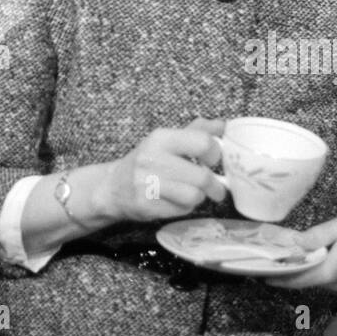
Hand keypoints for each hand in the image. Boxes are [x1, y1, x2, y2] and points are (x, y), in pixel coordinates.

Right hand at [93, 118, 227, 223]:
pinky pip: (181, 210)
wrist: (113, 186)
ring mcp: (148, 183)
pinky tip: (177, 201)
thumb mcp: (166, 140)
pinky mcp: (146, 205)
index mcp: (161, 138)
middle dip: (215, 186)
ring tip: (193, 194)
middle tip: (216, 188)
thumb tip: (223, 126)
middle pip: (202, 176)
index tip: (214, 160)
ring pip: (194, 196)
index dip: (215, 154)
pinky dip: (185, 208)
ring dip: (199, 198)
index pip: (202, 143)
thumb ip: (196, 131)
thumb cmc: (145, 162)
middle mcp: (153, 158)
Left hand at [274, 208, 336, 303]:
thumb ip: (320, 235)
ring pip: (325, 285)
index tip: (263, 276)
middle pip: (313, 282)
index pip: (304, 279)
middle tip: (282, 259)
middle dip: (297, 272)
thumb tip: (295, 243)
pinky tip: (332, 262)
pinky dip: (330, 277)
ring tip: (307, 257)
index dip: (282, 279)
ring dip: (315, 274)